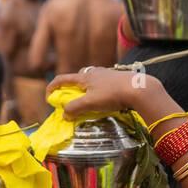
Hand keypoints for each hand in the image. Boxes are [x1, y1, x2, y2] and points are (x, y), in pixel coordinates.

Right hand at [49, 67, 163, 117]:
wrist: (140, 89)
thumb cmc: (113, 94)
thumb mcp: (90, 103)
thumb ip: (74, 108)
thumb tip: (64, 115)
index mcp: (84, 77)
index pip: (62, 79)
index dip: (52, 87)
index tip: (48, 98)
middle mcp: (94, 73)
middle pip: (77, 79)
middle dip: (70, 89)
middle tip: (71, 101)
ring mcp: (107, 74)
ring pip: (91, 81)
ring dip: (85, 90)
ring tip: (89, 102)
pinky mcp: (118, 79)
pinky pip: (103, 84)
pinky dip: (98, 92)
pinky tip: (105, 100)